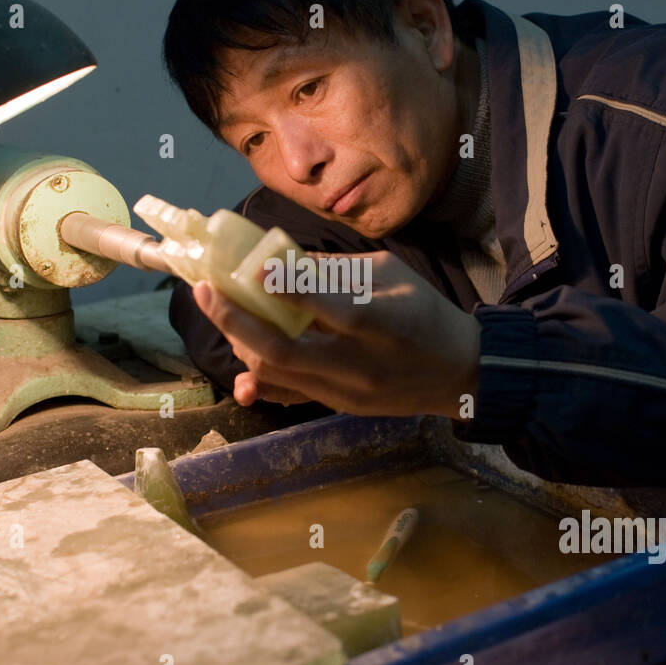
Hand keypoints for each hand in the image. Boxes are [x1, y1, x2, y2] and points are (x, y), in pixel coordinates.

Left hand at [192, 250, 479, 416]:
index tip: (253, 268)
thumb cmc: (425, 312)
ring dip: (240, 344)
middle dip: (236, 320)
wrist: (458, 373)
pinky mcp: (338, 406)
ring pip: (276, 374)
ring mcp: (346, 391)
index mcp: (383, 322)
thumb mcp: (392, 273)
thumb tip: (281, 259)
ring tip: (222, 313)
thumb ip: (337, 269)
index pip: (329, 307)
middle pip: (283, 349)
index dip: (288, 289)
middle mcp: (359, 363)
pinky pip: (288, 394)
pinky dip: (259, 378)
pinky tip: (239, 360)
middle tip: (207, 292)